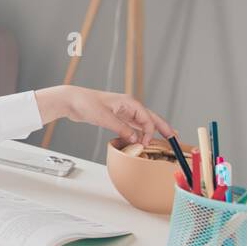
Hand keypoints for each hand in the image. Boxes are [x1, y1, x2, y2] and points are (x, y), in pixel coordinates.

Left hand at [34, 85, 175, 146]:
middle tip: (175, 137)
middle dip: (162, 127)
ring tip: (162, 139)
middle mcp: (128, 106)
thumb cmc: (86, 104)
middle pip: (150, 118)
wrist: (71, 101)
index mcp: (129, 102)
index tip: (145, 144)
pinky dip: (137, 132)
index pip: (147, 119)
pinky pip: (131, 126)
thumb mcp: (105, 118)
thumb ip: (122, 129)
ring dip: (150, 131)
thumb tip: (136, 139)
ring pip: (141, 123)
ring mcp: (122, 112)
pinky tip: (140, 139)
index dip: (149, 133)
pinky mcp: (115, 117)